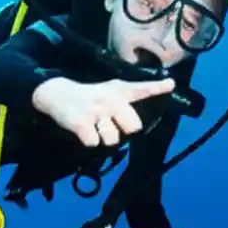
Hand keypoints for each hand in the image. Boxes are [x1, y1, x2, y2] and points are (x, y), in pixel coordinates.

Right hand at [32, 76, 175, 146]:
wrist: (57, 93)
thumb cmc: (89, 97)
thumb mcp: (109, 92)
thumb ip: (126, 102)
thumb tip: (137, 127)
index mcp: (119, 90)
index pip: (142, 89)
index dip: (157, 87)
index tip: (171, 84)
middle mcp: (110, 99)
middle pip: (133, 128)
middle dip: (124, 132)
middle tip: (110, 124)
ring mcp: (96, 111)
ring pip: (113, 140)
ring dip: (104, 138)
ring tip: (94, 126)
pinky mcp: (82, 123)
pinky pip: (94, 144)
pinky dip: (89, 142)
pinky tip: (83, 130)